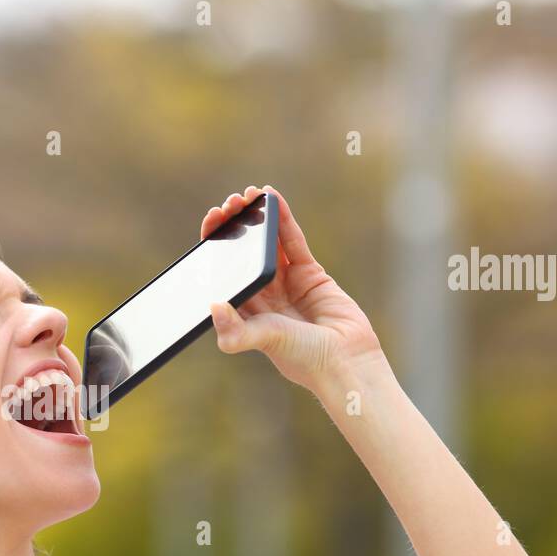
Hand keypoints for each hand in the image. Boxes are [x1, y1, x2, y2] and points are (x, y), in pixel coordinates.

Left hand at [204, 184, 386, 390]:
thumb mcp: (265, 340)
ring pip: (268, 244)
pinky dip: (283, 221)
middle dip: (234, 227)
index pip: (223, 272)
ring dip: (258, 219)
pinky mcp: (310, 274)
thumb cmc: (303, 358)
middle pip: (243, 254)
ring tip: (249, 194)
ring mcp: (286, 283)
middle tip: (229, 204)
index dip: (214, 246)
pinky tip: (273, 200)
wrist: (346, 360)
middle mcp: (262, 295)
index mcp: (244, 311)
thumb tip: (214, 307)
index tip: (210, 222)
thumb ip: (237, 330)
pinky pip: (293, 242)